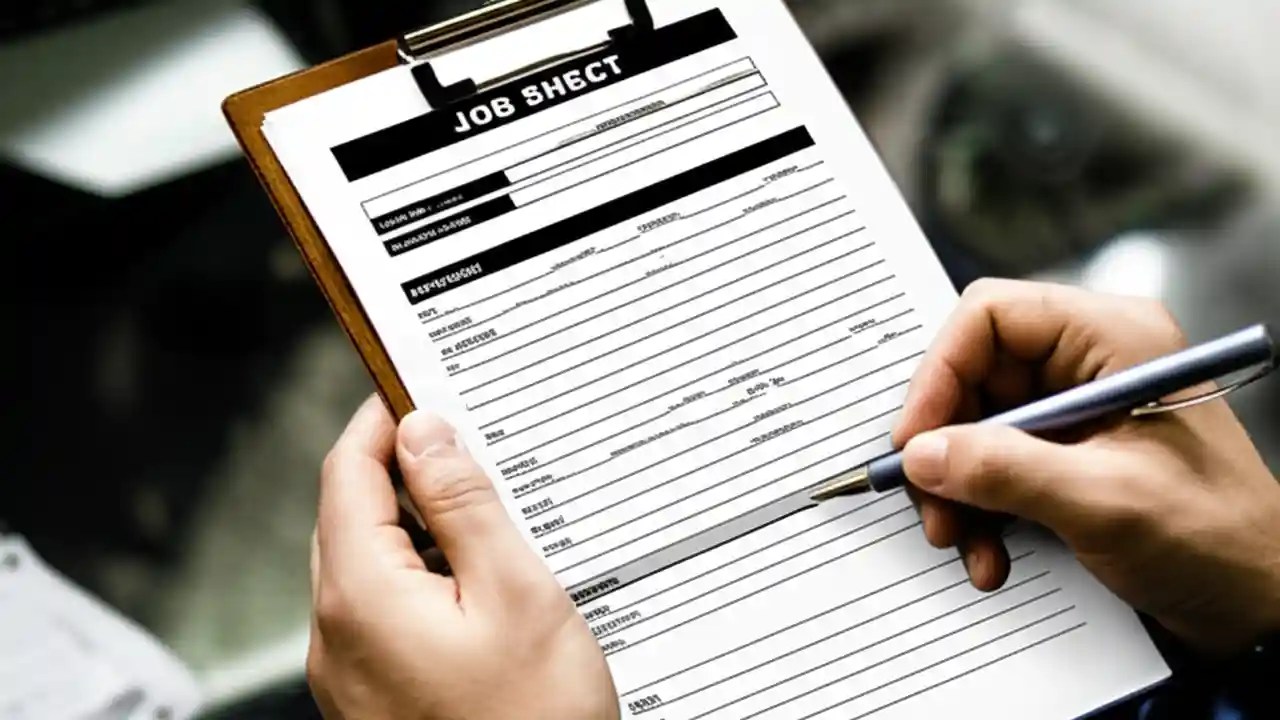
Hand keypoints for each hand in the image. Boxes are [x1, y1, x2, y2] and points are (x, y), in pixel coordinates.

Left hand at [307, 396, 618, 719]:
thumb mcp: (516, 593)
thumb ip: (464, 504)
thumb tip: (426, 432)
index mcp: (361, 594)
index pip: (348, 470)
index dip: (382, 419)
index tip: (421, 390)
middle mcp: (336, 633)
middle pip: (348, 514)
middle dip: (400, 469)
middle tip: (466, 446)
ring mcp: (347, 671)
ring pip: (364, 562)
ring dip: (413, 525)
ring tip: (485, 519)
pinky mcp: (371, 697)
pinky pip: (378, 611)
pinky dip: (416, 577)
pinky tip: (474, 584)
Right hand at [893, 279, 1279, 652]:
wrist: (1259, 603)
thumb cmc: (1219, 539)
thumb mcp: (1102, 501)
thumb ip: (1004, 470)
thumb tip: (924, 455)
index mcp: (1113, 338)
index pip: (992, 317)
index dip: (941, 371)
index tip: (917, 436)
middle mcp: (1091, 362)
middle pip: (975, 375)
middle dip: (946, 447)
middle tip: (931, 500)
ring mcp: (1079, 408)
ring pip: (976, 426)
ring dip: (958, 489)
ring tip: (963, 540)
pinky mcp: (1069, 453)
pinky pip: (996, 465)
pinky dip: (981, 509)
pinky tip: (990, 552)